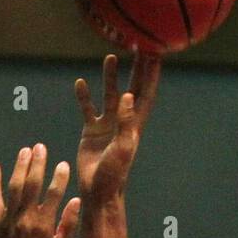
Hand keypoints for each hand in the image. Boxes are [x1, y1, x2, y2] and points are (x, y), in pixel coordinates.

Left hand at [0, 146, 80, 237]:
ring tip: (25, 151)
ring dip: (19, 167)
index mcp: (44, 225)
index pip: (54, 194)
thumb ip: (68, 225)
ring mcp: (8, 219)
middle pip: (32, 184)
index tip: (63, 164)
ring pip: (14, 187)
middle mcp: (26, 218)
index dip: (59, 177)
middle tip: (40, 147)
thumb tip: (76, 201)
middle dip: (37, 164)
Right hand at [74, 53, 160, 202]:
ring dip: (110, 77)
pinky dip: (85, 96)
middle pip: (132, 88)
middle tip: (139, 47)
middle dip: (137, 69)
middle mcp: (123, 121)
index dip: (151, 75)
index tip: (156, 55)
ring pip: (109, 95)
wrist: (97, 191)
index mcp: (135, 125)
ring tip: (110, 57)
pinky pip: (88, 108)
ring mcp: (107, 125)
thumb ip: (126, 122)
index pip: (145, 94)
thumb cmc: (114, 174)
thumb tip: (128, 95)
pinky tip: (80, 83)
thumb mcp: (123, 148)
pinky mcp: (91, 130)